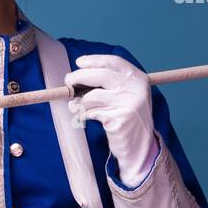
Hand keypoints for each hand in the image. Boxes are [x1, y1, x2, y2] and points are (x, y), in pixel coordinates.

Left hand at [64, 53, 158, 186]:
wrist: (140, 146)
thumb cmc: (127, 117)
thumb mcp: (126, 95)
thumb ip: (110, 83)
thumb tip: (79, 73)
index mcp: (138, 79)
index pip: (114, 62)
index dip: (94, 60)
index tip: (79, 62)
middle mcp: (135, 89)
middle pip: (100, 75)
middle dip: (78, 77)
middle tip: (68, 82)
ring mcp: (128, 104)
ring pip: (91, 96)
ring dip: (77, 101)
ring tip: (75, 106)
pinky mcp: (119, 119)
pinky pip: (91, 112)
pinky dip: (83, 114)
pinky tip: (84, 117)